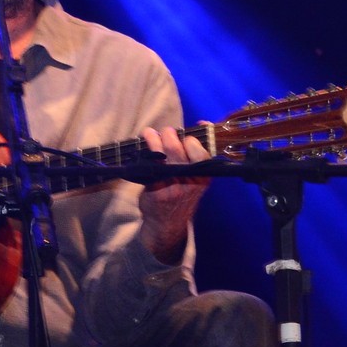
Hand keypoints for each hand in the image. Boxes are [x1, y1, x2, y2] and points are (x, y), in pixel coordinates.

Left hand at [137, 126, 208, 262]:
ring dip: (153, 138)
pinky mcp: (156, 188)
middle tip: (165, 132)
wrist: (167, 224)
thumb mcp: (196, 177)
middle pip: (178, 149)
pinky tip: (142, 145)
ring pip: (163, 153)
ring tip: (149, 133)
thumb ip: (197, 154)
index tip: (185, 136)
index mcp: (204, 176)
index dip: (191, 141)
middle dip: (169, 135)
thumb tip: (204, 123)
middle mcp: (190, 181)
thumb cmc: (181, 193)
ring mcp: (172, 185)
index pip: (201, 152)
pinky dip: (145, 151)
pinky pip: (149, 164)